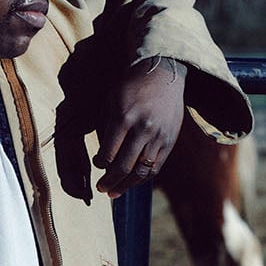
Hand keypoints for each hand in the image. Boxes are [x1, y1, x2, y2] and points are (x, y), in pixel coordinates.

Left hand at [93, 56, 186, 197]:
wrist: (163, 73)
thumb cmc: (131, 85)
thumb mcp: (111, 99)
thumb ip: (106, 126)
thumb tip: (101, 153)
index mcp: (124, 118)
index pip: (108, 153)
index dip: (99, 163)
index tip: (97, 164)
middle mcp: (142, 130)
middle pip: (124, 167)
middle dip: (109, 181)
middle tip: (101, 189)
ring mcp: (158, 137)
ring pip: (141, 172)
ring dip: (126, 186)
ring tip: (114, 192)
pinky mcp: (169, 141)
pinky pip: (155, 167)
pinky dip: (143, 178)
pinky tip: (133, 183)